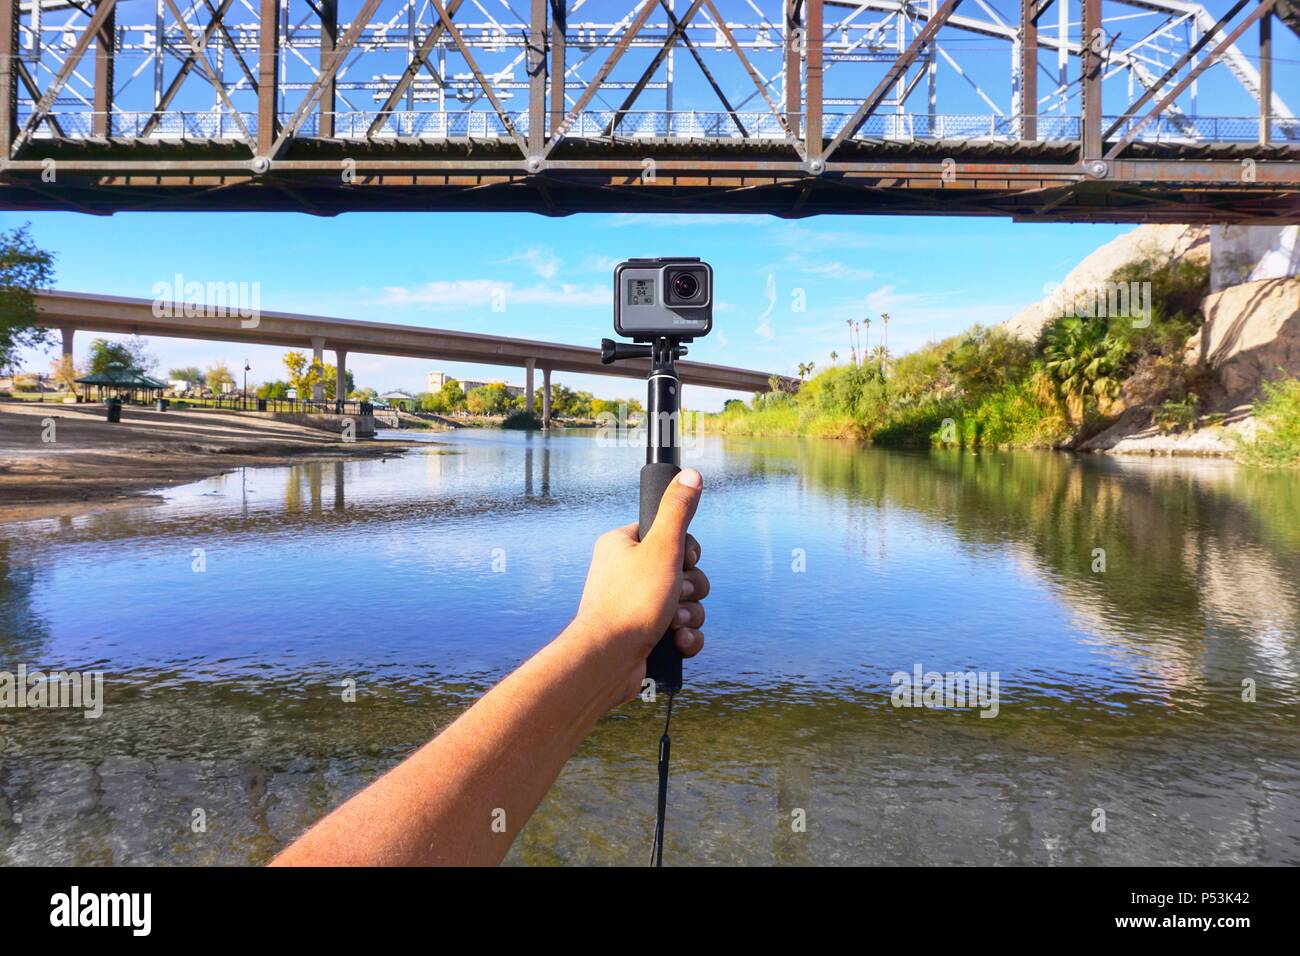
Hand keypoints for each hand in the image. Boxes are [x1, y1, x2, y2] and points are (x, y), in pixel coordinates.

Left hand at [571, 468, 708, 701]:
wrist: (608, 661)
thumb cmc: (629, 603)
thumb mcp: (661, 547)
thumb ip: (678, 510)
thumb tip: (690, 475)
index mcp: (623, 544)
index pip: (668, 533)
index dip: (685, 548)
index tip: (682, 558)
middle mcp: (626, 572)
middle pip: (683, 569)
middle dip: (690, 586)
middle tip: (676, 594)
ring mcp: (635, 605)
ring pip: (685, 601)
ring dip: (690, 613)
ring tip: (673, 623)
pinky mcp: (644, 633)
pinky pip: (681, 629)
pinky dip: (685, 636)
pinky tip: (678, 642)